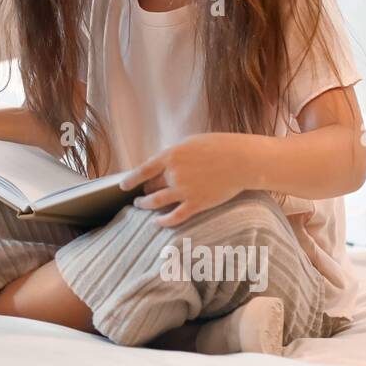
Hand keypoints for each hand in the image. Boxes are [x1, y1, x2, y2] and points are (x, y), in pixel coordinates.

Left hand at [118, 133, 244, 226]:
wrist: (242, 160)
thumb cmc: (219, 147)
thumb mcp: (190, 143)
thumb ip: (174, 154)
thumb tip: (161, 164)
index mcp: (170, 156)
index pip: (142, 170)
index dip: (130, 180)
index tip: (123, 186)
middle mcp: (173, 174)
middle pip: (150, 186)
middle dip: (144, 190)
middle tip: (143, 193)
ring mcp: (184, 190)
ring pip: (156, 202)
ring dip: (145, 205)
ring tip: (141, 206)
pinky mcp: (196, 204)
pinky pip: (174, 217)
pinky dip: (162, 221)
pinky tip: (157, 222)